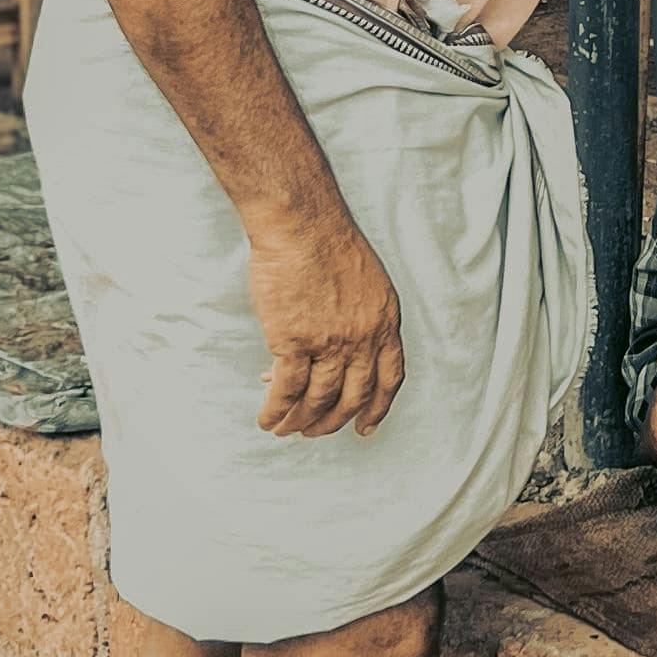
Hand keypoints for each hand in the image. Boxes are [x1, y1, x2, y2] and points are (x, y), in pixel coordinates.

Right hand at [248, 212, 406, 437]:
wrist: (302, 225)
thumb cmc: (328, 242)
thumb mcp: (366, 281)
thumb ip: (361, 317)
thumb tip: (340, 348)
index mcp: (385, 321)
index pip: (389, 377)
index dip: (378, 407)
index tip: (365, 427)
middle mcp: (363, 338)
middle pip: (353, 396)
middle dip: (333, 421)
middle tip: (314, 431)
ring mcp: (330, 343)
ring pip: (318, 399)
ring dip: (300, 421)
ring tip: (285, 430)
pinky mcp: (294, 342)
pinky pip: (286, 391)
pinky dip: (276, 410)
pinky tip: (267, 419)